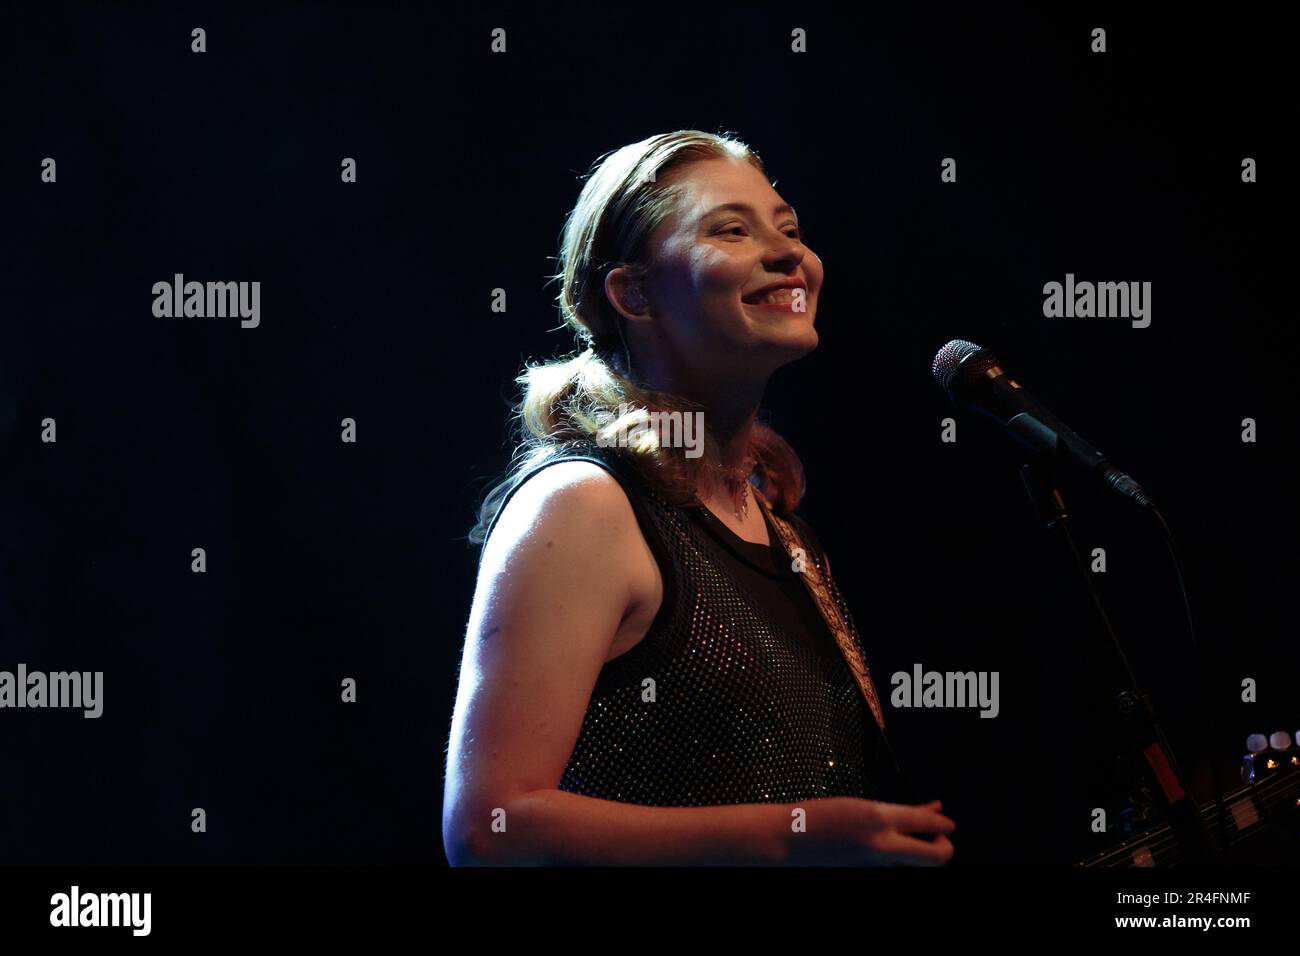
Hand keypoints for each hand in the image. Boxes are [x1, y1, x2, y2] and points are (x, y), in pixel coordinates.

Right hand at [784, 797, 955, 865]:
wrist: (787, 841)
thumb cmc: (815, 817)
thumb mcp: (858, 805)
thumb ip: (896, 811)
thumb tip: (930, 810)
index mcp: (877, 818)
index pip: (927, 822)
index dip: (942, 823)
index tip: (947, 822)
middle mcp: (881, 844)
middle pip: (937, 855)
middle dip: (944, 847)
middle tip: (939, 838)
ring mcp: (875, 863)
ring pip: (914, 861)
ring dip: (919, 850)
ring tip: (912, 838)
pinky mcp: (866, 873)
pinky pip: (893, 865)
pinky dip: (898, 855)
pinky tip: (889, 844)